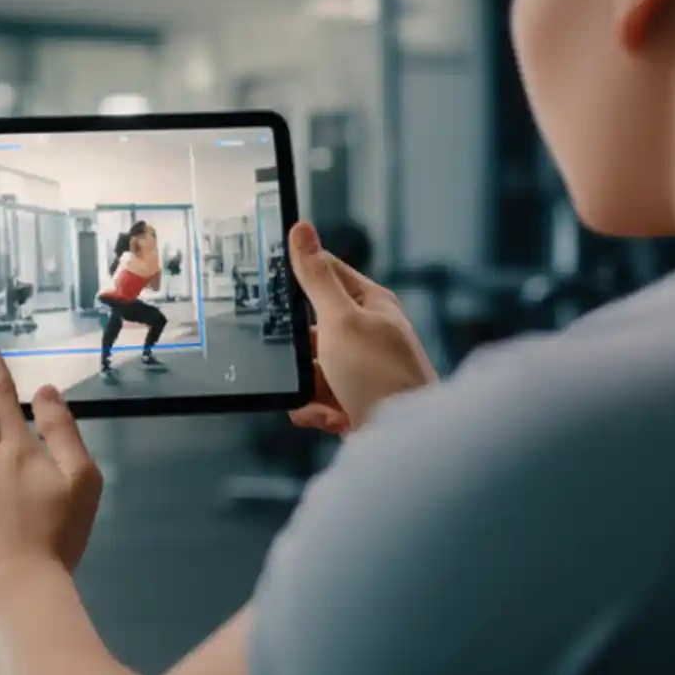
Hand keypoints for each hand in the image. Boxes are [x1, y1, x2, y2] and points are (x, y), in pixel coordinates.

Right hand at [288, 223, 436, 433]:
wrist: (403, 444)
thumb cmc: (384, 378)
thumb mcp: (341, 319)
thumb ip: (316, 277)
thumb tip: (302, 229)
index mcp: (370, 303)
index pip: (327, 271)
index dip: (299, 275)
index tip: (270, 282)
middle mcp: (366, 334)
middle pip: (310, 328)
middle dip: (299, 350)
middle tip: (302, 358)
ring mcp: (359, 369)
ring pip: (309, 367)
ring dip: (308, 385)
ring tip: (325, 395)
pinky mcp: (351, 401)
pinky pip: (314, 398)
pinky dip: (315, 409)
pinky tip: (331, 416)